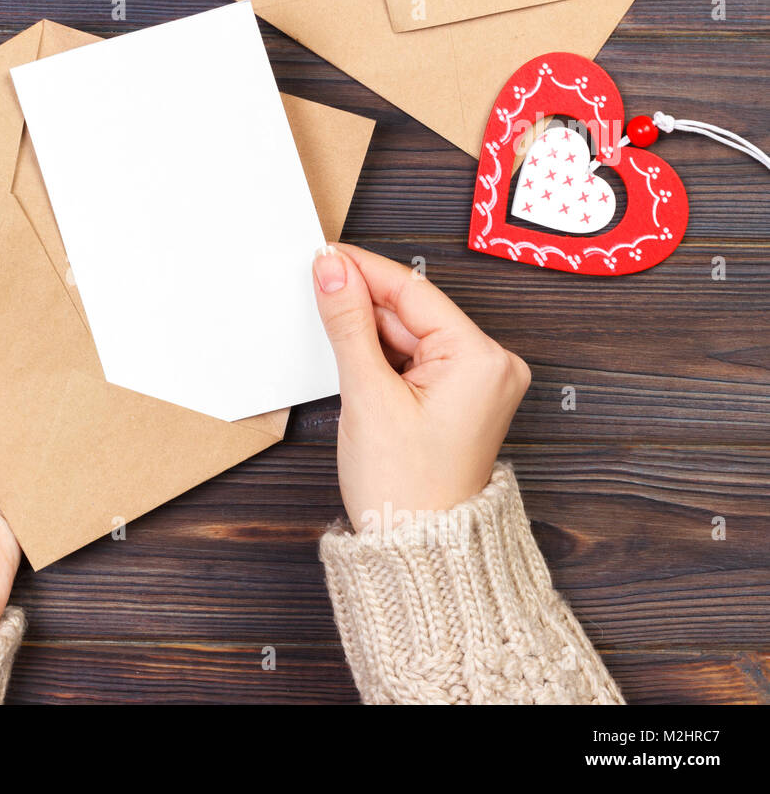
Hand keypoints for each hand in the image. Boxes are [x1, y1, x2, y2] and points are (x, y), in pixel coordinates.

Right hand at [312, 244, 529, 524]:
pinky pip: (415, 360)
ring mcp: (478, 384)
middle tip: (315, 284)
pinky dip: (382, 355)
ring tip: (329, 327)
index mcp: (482, 359)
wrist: (418, 550)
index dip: (364, 270)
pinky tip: (352, 355)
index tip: (325, 255)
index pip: (414, 292)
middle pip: (413, 312)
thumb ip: (348, 323)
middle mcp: (491, 367)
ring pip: (410, 335)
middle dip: (363, 302)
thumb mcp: (367, 394)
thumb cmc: (406, 487)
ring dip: (369, 331)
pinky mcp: (459, 401)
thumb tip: (332, 271)